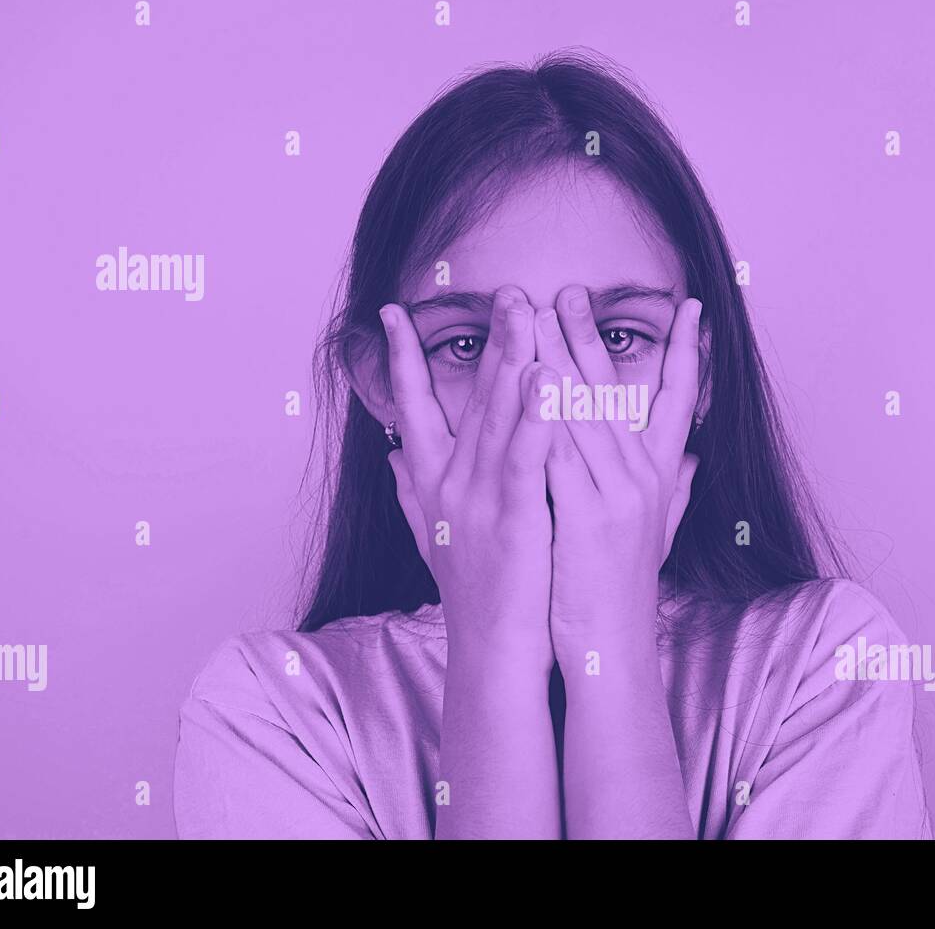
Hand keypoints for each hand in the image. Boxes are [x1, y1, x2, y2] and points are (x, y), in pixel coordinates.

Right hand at [380, 289, 554, 669]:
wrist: (492, 646)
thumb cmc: (471, 590)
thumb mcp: (433, 534)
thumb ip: (411, 490)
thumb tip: (393, 453)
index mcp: (431, 481)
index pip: (411, 407)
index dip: (401, 359)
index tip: (390, 312)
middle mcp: (449, 480)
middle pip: (467, 396)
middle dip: (486, 338)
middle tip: (504, 288)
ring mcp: (478, 496)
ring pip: (497, 414)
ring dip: (510, 357)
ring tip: (524, 309)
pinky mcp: (513, 514)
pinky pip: (525, 454)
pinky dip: (533, 415)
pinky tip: (544, 378)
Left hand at [532, 287, 702, 660]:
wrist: (612, 647)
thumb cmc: (622, 587)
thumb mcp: (657, 531)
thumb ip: (675, 488)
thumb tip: (692, 454)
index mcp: (661, 476)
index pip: (680, 400)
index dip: (689, 351)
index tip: (691, 305)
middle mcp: (645, 478)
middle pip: (617, 393)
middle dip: (593, 336)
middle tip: (571, 289)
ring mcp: (619, 495)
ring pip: (586, 413)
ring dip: (561, 359)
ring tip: (540, 314)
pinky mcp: (588, 517)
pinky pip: (562, 453)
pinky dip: (548, 413)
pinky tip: (531, 378)